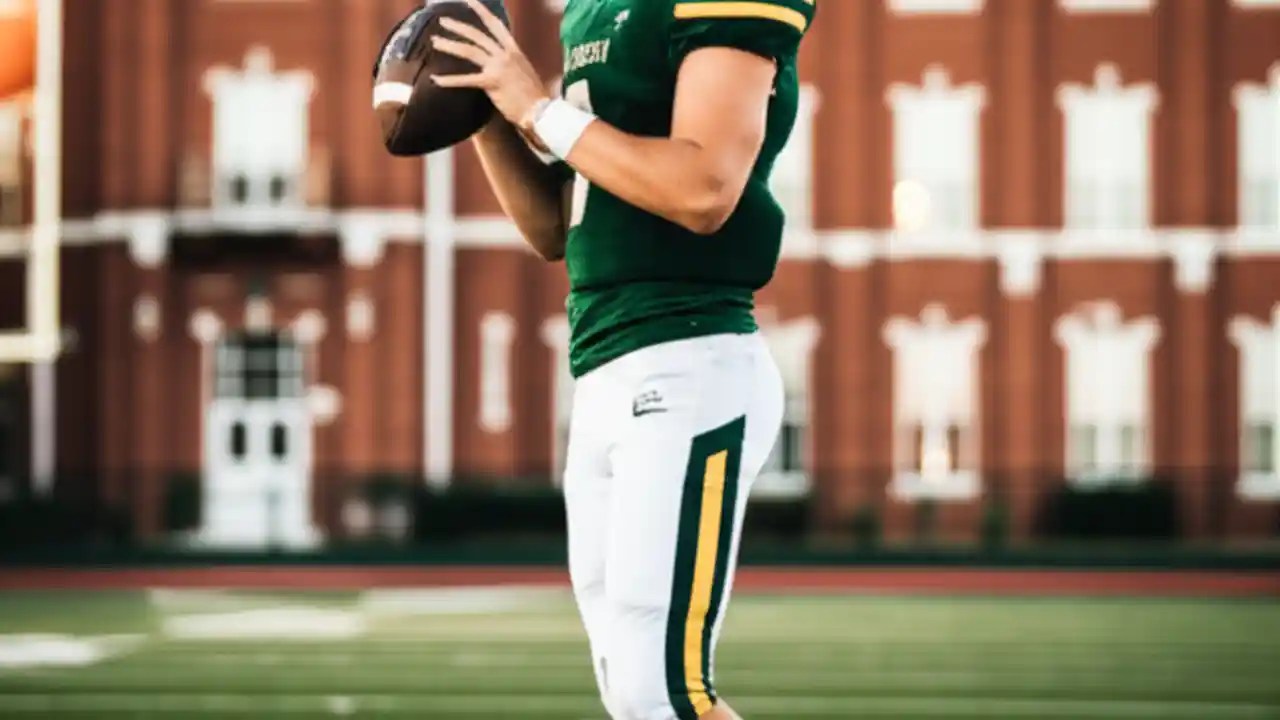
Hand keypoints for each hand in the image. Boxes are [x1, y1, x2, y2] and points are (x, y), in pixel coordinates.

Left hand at [430, 0, 549, 126]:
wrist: (541, 110)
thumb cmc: (533, 96)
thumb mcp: (523, 71)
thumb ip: (509, 63)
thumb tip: (497, 64)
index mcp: (513, 50)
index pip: (496, 25)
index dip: (482, 11)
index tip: (469, 1)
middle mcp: (505, 54)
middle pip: (477, 35)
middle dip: (458, 26)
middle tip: (442, 21)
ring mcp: (498, 67)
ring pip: (470, 51)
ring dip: (450, 45)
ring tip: (435, 42)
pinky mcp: (492, 83)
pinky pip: (467, 79)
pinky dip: (450, 80)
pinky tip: (436, 80)